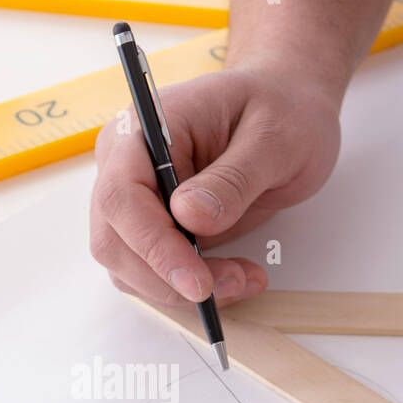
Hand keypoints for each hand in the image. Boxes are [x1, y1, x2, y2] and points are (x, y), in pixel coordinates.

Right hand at [89, 66, 340, 305]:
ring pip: (129, 268)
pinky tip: (235, 277)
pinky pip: (154, 274)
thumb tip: (188, 216)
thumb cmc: (281, 111)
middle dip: (168, 277)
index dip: (153, 246)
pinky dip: (189, 290)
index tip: (196, 281)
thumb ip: (233, 177)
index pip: (122, 195)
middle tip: (231, 285)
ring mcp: (137, 202)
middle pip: (114, 241)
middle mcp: (126, 166)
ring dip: (181, 290)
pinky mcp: (155, 230)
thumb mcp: (273, 138)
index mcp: (145, 129)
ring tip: (243, 279)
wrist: (289, 112)